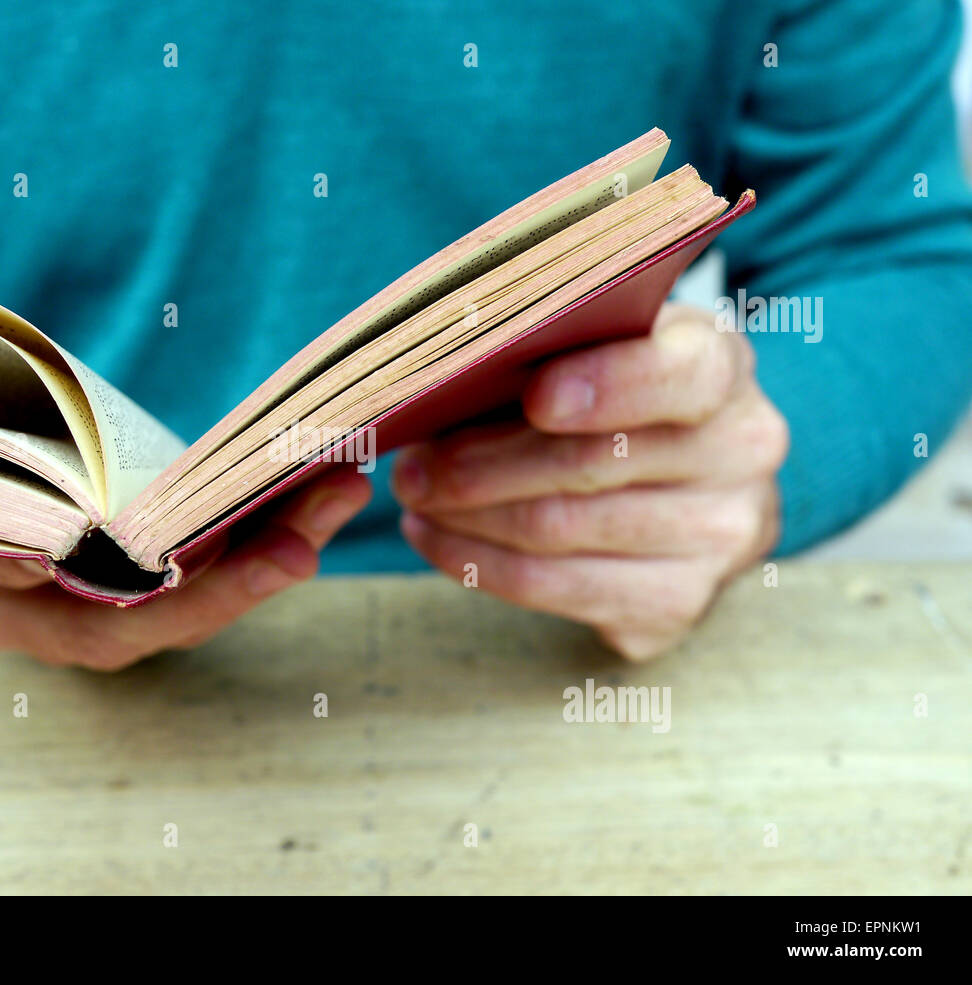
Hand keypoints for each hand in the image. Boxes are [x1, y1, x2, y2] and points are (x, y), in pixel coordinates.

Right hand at [0, 467, 371, 669]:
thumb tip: (46, 562)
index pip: (110, 632)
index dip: (193, 602)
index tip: (268, 558)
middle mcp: (47, 616)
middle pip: (171, 612)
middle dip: (258, 566)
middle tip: (330, 512)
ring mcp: (77, 581)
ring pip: (189, 576)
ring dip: (269, 532)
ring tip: (338, 485)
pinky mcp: (105, 538)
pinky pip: (181, 539)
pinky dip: (238, 513)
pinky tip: (297, 480)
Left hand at [392, 303, 788, 659]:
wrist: (685, 481)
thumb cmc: (615, 394)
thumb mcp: (601, 346)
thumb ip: (547, 349)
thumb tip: (444, 379)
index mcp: (722, 367)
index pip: (680, 376)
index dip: (608, 387)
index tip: (535, 396)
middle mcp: (741, 454)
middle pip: (591, 465)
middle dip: (480, 466)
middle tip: (410, 465)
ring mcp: (720, 538)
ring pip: (561, 531)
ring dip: (465, 518)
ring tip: (413, 498)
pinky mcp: (680, 603)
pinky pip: (557, 590)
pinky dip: (481, 566)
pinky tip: (437, 540)